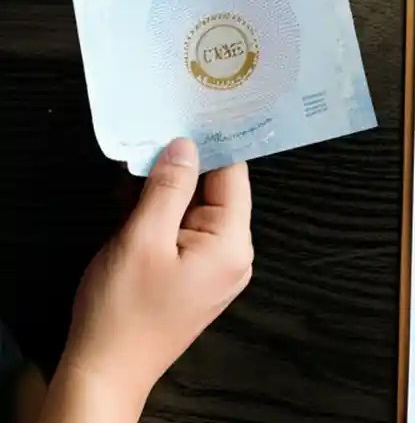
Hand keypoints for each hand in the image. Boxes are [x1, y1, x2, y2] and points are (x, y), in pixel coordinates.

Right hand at [56, 139, 252, 412]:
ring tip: (130, 183)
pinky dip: (162, 217)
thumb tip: (186, 146)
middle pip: (216, 193)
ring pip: (196, 211)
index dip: (212, 145)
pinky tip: (132, 209)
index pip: (233, 177)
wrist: (107, 371)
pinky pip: (185, 233)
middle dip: (181, 170)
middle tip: (146, 145)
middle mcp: (235, 255)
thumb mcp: (142, 238)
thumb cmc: (123, 310)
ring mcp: (216, 269)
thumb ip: (168, 188)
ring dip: (165, 194)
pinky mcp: (195, 278)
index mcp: (233, 244)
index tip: (191, 114)